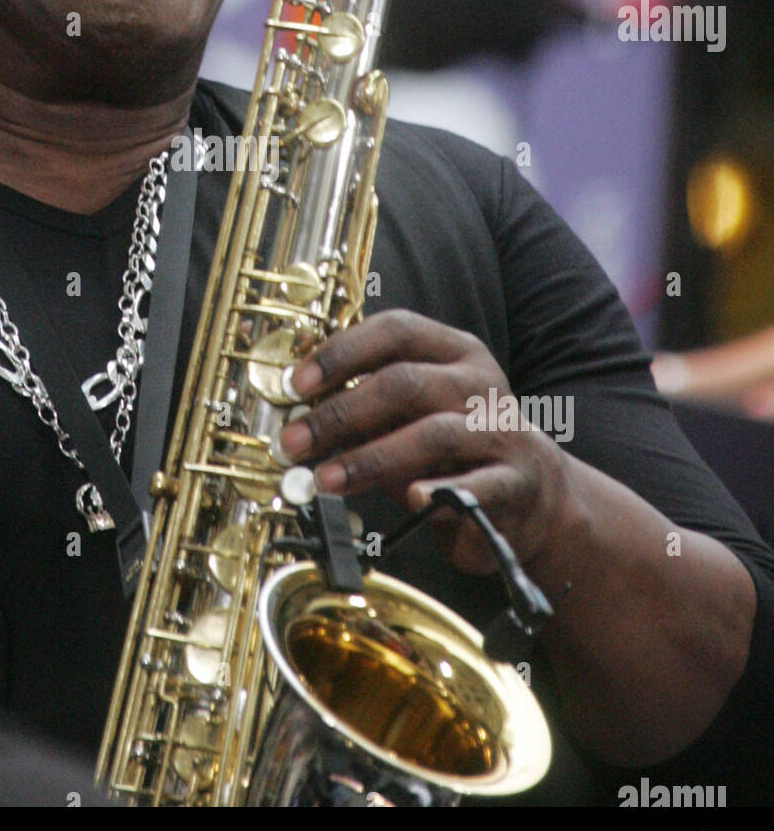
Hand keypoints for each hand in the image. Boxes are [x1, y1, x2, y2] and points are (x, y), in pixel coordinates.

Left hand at [278, 309, 574, 575]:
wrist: (535, 495)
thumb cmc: (457, 449)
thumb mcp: (411, 416)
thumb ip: (366, 409)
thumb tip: (300, 417)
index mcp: (453, 351)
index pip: (395, 330)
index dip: (341, 353)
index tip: (297, 384)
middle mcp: (478, 383)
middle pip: (404, 383)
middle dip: (340, 414)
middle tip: (295, 442)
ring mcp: (501, 430)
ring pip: (432, 433)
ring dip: (370, 458)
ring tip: (327, 480)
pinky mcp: (516, 480)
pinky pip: (476, 484)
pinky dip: (441, 492)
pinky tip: (413, 500)